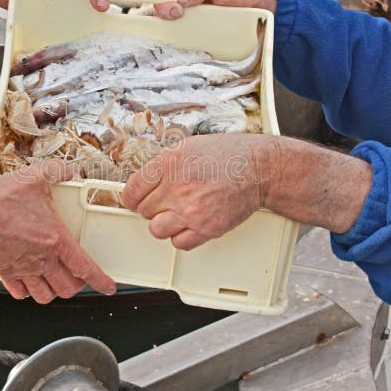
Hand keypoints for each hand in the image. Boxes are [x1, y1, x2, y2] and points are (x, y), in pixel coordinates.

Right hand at [0, 160, 115, 302]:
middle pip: (67, 288)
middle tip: (78, 277)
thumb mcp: (37, 176)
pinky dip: (28, 291)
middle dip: (77, 286)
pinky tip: (29, 282)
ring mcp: (22, 268)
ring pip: (45, 295)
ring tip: (56, 282)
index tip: (109, 287)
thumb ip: (58, 172)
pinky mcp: (4, 271)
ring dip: (54, 291)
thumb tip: (68, 172)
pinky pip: (20, 292)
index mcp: (55, 240)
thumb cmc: (1, 197)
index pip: (85, 268)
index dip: (101, 281)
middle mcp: (41, 259)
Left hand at [121, 134, 275, 249]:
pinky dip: (181, 236)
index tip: (135, 199)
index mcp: (168, 164)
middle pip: (143, 211)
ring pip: (156, 230)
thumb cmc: (227, 155)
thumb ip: (162, 166)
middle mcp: (176, 188)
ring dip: (164, 224)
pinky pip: (179, 243)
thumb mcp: (187, 147)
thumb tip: (143, 182)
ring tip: (177, 214)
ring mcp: (190, 211)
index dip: (131, 197)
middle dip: (152, 207)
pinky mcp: (206, 228)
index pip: (131, 191)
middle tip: (165, 202)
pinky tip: (189, 224)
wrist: (259, 168)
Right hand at [151, 0, 276, 19]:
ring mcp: (188, 12)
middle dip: (163, 3)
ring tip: (180, 18)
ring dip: (167, 16)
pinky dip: (175, 30)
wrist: (256, 13)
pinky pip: (178, 29)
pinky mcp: (193, 27)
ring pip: (166, 14)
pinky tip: (180, 30)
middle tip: (177, 11)